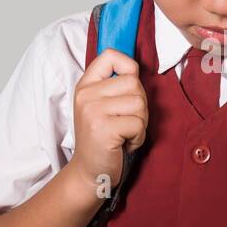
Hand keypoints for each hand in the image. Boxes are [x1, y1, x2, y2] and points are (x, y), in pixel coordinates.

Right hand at [70, 49, 148, 191]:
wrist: (90, 171)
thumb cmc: (103, 137)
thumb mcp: (101, 105)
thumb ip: (114, 85)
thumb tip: (135, 67)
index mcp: (85, 85)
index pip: (110, 55)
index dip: (128, 67)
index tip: (128, 88)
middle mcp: (86, 95)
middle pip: (134, 82)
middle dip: (139, 104)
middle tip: (127, 121)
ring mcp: (93, 111)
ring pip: (139, 103)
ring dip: (140, 122)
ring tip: (125, 133)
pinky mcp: (104, 130)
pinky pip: (138, 124)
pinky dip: (138, 137)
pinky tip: (124, 143)